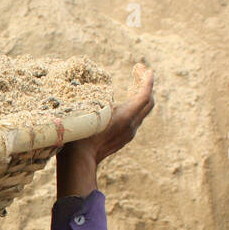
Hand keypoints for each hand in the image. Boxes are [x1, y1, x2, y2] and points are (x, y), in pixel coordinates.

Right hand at [57, 63, 154, 183]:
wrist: (80, 162)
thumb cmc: (80, 135)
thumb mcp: (90, 111)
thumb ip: (100, 97)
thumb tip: (98, 86)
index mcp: (125, 117)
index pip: (144, 95)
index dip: (147, 79)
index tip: (144, 67)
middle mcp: (131, 126)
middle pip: (148, 102)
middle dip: (145, 84)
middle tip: (138, 71)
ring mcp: (128, 134)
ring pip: (142, 111)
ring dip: (139, 95)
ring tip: (131, 83)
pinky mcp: (123, 139)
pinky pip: (134, 119)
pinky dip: (133, 106)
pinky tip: (122, 103)